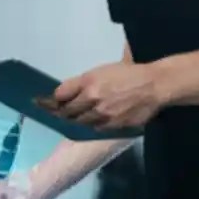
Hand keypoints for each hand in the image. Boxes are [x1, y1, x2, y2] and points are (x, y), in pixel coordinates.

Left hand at [45, 61, 164, 130]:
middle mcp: (92, 97)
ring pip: (80, 122)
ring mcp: (102, 113)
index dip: (51, 100)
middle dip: (59, 113)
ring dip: (75, 121)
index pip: (60, 94)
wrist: (154, 85)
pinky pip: (96, 128)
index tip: (44, 102)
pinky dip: (91, 125)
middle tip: (54, 113)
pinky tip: (91, 122)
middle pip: (67, 111)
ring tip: (72, 119)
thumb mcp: (103, 71)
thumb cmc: (129, 73)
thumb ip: (84, 82)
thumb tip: (65, 94)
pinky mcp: (113, 125)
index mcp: (88, 80)